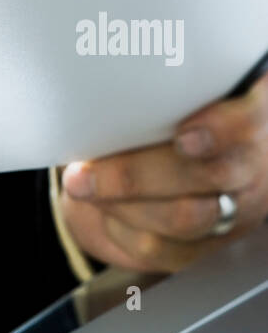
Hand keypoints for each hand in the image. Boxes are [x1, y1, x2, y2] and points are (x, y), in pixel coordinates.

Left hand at [59, 72, 267, 271]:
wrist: (162, 161)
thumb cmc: (160, 112)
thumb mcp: (165, 89)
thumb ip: (154, 85)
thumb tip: (94, 83)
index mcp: (249, 113)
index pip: (248, 122)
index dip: (222, 130)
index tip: (183, 138)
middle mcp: (252, 165)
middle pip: (210, 176)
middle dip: (136, 175)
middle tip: (82, 172)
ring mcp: (237, 211)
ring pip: (184, 218)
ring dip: (122, 204)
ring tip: (83, 185)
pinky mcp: (209, 248)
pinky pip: (165, 249)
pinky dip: (122, 229)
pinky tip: (104, 209)